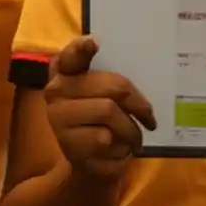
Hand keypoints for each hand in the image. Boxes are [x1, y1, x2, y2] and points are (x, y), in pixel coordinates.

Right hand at [43, 36, 156, 183]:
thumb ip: (115, 81)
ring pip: (110, 113)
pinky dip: (119, 147)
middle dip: (139, 104)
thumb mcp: (109, 97)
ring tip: (134, 139)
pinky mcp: (67, 144)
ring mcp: (58, 118)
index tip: (94, 42)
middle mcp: (56, 91)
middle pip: (112, 87)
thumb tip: (143, 77)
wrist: (90, 163)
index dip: (81, 47)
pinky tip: (115, 150)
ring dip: (131, 130)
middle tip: (150, 119)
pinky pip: (105, 138)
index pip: (71, 55)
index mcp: (66, 71)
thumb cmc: (103, 121)